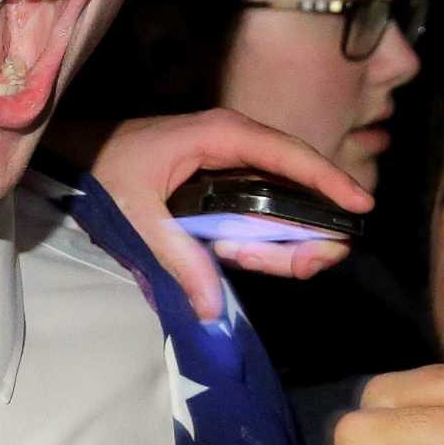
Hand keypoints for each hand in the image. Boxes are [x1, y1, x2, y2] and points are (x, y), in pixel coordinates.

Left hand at [88, 109, 374, 324]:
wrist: (80, 152)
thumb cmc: (107, 168)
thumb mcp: (136, 213)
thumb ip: (176, 257)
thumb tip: (212, 309)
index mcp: (224, 135)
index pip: (291, 156)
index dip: (330, 181)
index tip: (362, 207)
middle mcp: (240, 145)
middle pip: (299, 188)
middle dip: (308, 233)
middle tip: (301, 267)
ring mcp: (238, 165)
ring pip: (286, 207)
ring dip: (281, 244)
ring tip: (237, 258)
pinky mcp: (231, 184)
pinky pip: (264, 215)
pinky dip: (262, 243)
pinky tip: (234, 255)